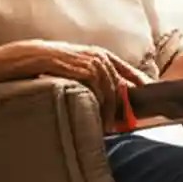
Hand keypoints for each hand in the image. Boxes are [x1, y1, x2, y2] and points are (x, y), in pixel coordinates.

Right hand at [7, 40, 146, 128]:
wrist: (33, 56)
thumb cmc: (54, 64)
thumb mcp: (79, 66)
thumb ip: (95, 76)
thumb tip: (110, 96)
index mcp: (102, 54)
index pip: (129, 71)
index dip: (140, 83)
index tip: (149, 97)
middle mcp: (101, 57)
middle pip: (122, 84)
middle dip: (125, 104)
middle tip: (126, 121)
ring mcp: (94, 63)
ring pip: (112, 90)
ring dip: (112, 110)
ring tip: (109, 126)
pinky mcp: (85, 70)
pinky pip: (100, 92)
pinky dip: (102, 106)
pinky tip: (99, 118)